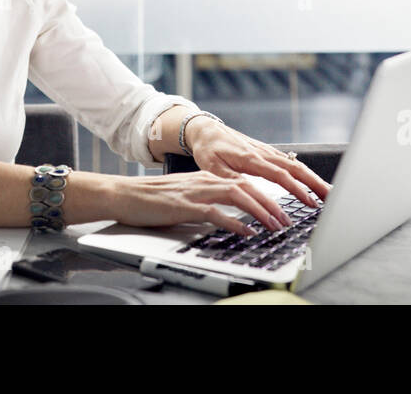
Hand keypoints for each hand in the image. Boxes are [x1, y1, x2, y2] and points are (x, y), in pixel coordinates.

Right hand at [108, 171, 299, 236]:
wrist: (124, 194)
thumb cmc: (152, 198)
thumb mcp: (185, 196)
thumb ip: (207, 201)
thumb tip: (228, 215)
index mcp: (206, 178)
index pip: (244, 182)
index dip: (266, 195)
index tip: (281, 209)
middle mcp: (204, 181)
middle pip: (247, 187)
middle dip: (271, 203)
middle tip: (286, 220)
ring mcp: (195, 192)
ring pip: (237, 196)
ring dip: (260, 212)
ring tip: (274, 226)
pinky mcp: (184, 206)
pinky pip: (216, 213)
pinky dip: (235, 222)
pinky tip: (246, 232)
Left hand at [184, 116, 331, 210]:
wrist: (206, 130)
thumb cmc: (208, 150)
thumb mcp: (213, 169)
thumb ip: (233, 182)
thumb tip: (251, 196)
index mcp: (251, 158)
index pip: (280, 176)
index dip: (297, 190)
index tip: (310, 202)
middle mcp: (263, 153)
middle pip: (296, 168)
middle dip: (315, 183)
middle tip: (331, 198)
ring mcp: (267, 152)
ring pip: (295, 165)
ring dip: (312, 178)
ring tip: (327, 193)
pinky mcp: (266, 152)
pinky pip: (289, 162)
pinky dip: (303, 172)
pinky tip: (310, 181)